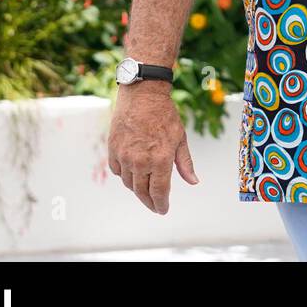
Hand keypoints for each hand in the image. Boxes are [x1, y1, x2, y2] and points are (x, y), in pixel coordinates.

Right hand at [108, 81, 198, 213]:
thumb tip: (193, 181)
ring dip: (137, 189)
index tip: (163, 210)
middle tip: (154, 206)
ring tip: (145, 190)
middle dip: (149, 202)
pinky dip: (125, 175)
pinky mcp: (113, 150)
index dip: (161, 204)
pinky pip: (117, 171)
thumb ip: (185, 163)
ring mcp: (124, 156)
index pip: (159, 192)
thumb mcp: (180, 138)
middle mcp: (140, 161)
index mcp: (160, 159)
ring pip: (129, 183)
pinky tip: (132, 174)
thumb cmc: (165, 115)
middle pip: (142, 192)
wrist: (142, 96)